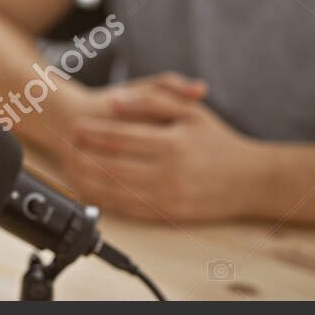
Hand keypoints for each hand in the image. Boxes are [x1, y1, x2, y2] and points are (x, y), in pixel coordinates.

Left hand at [58, 79, 260, 223]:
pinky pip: (128, 208)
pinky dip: (104, 198)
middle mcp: (168, 172)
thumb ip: (153, 100)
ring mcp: (168, 196)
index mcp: (172, 143)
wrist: (252, 181)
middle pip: (110, 164)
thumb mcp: (190, 112)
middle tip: (62, 144)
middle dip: (82, 154)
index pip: (118, 137)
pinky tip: (90, 187)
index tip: (72, 125)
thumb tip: (116, 101)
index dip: (91, 131)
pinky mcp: (168, 215)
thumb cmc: (218, 142)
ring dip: (86, 177)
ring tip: (68, 164)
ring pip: (114, 189)